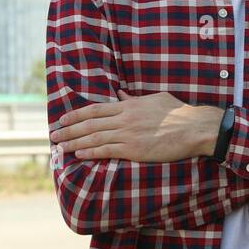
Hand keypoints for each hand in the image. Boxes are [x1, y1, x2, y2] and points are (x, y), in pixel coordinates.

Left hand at [49, 90, 221, 162]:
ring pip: (94, 138)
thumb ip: (134, 98)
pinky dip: (91, 152)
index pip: (95, 110)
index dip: (76, 114)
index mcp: (128, 105)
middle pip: (89, 124)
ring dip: (75, 143)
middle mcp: (124, 119)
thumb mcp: (155, 99)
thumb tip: (119, 94)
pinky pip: (107, 150)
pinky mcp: (134, 150)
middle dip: (69, 130)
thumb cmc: (178, 113)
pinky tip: (79, 155)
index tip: (62, 119)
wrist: (194, 128)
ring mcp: (128, 134)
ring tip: (61, 147)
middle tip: (53, 135)